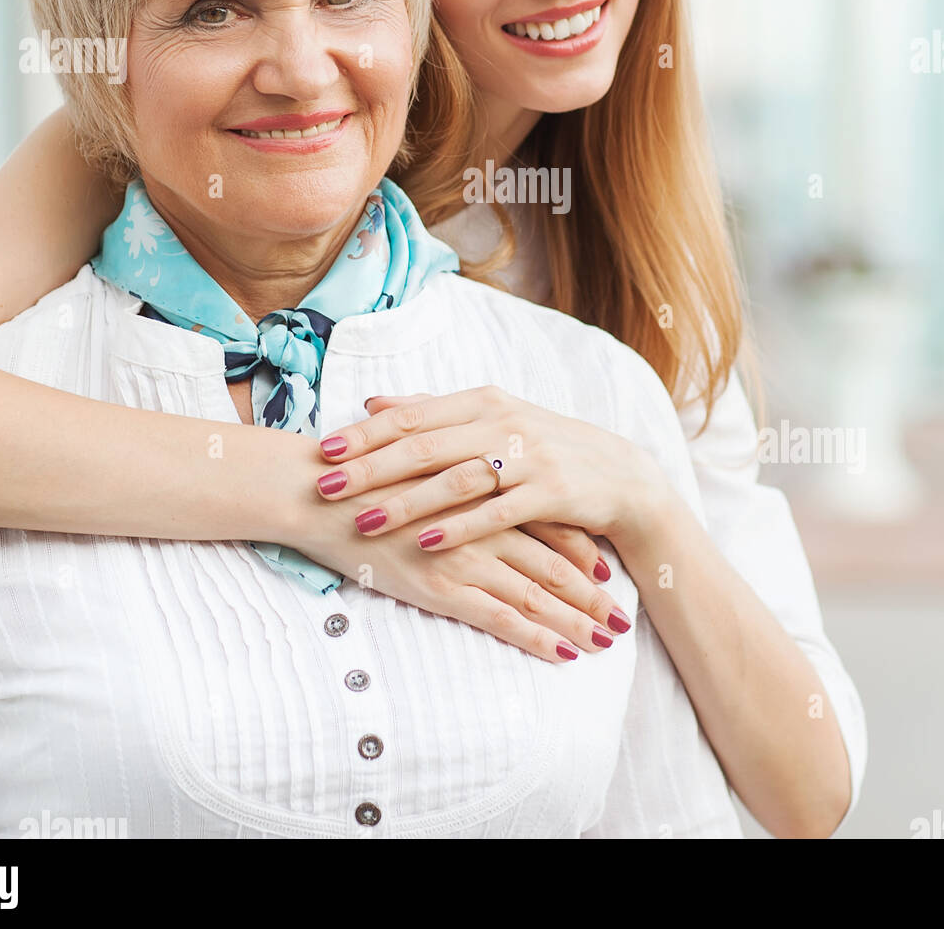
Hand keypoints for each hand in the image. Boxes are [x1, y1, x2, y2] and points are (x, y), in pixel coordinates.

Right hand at [297, 467, 630, 664]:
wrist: (317, 491)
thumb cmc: (361, 478)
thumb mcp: (413, 464)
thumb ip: (446, 469)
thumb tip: (469, 478)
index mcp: (481, 490)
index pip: (545, 522)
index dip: (580, 547)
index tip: (608, 567)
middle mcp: (482, 522)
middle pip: (552, 561)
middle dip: (590, 592)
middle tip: (623, 615)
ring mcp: (465, 555)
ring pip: (537, 593)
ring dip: (576, 619)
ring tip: (607, 640)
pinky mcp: (441, 585)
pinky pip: (501, 617)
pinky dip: (537, 637)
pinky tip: (563, 654)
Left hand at [315, 387, 665, 551]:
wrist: (619, 475)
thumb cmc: (543, 447)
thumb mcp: (490, 419)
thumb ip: (431, 411)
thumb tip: (371, 401)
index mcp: (482, 401)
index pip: (413, 416)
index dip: (367, 433)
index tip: (324, 449)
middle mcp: (501, 423)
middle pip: (425, 446)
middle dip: (371, 468)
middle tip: (326, 486)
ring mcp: (527, 457)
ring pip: (454, 479)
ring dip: (406, 502)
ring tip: (364, 520)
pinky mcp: (549, 493)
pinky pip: (495, 512)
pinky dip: (458, 527)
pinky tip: (425, 542)